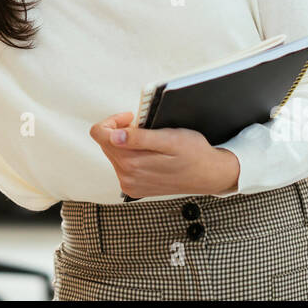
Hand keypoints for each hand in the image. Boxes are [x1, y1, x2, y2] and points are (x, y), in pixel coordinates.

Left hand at [89, 111, 239, 199]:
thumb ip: (140, 138)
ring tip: (148, 140)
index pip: (100, 134)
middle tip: (142, 126)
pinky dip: (132, 154)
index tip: (131, 118)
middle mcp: (127, 177)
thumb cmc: (193, 153)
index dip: (113, 121)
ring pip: (113, 154)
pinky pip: (122, 165)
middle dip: (120, 130)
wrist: (208, 175)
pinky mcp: (135, 188)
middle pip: (106, 143)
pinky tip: (149, 153)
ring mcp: (130, 185)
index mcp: (132, 163)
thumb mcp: (170, 138)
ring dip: (126, 143)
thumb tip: (114, 136)